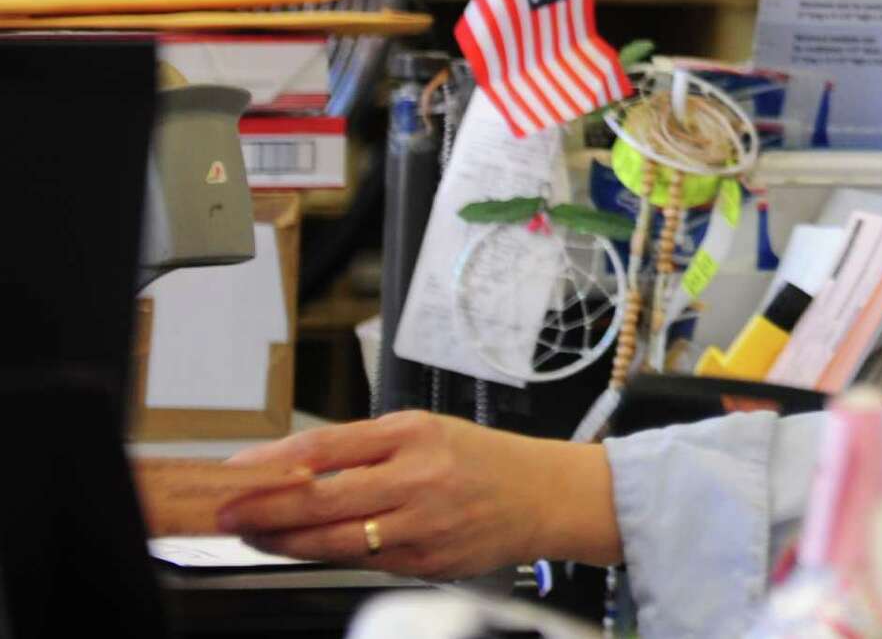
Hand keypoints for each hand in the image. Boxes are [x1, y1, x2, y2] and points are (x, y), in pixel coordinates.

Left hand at [216, 411, 620, 578]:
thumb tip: (292, 466)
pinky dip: (329, 555)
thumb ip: (362, 448)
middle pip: (322, 498)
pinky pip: (365, 562)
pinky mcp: (426, 562)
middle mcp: (417, 478)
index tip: (236, 473)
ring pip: (336, 539)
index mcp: (414, 434)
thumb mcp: (425, 431)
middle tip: (226, 514)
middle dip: (264, 510)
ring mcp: (422, 524)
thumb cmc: (481, 460)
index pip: (326, 447)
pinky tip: (305, 549)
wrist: (543, 496)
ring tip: (254, 536)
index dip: (272, 464)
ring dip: (285, 541)